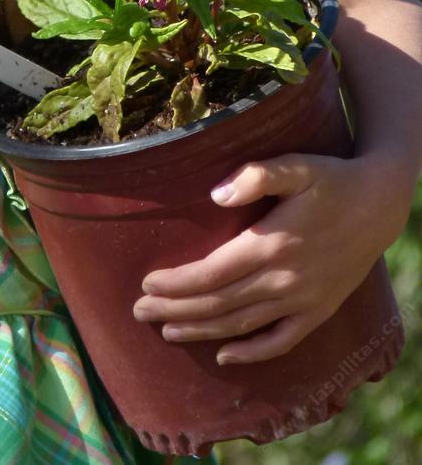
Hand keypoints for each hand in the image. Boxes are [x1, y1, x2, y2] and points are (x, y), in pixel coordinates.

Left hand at [131, 151, 410, 364]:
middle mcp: (285, 279)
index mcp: (272, 243)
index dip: (177, 283)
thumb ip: (256, 175)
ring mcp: (303, 300)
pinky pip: (281, 340)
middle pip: (219, 303)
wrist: (380, 204)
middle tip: (138, 311)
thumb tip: (216, 195)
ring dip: (201, 331)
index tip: (146, 283)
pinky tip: (225, 354)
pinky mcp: (319, 311)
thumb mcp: (296, 165)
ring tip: (165, 331)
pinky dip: (252, 352)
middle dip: (175, 310)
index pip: (212, 273)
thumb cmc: (331, 179)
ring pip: (242, 324)